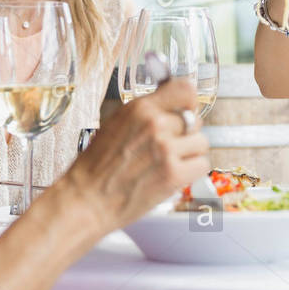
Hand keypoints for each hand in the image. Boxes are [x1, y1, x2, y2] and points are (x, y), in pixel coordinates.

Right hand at [61, 77, 210, 234]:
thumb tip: (173, 105)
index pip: (185, 89)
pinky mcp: (174, 174)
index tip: (186, 110)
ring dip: (190, 154)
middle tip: (167, 148)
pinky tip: (173, 176)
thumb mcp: (116, 124)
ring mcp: (166, 149)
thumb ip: (146, 113)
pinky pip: (202, 165)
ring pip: (201, 143)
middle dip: (185, 134)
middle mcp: (155, 124)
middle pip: (195, 120)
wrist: (86, 200)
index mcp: (140, 108)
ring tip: (168, 163)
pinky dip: (191, 172)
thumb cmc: (96, 167)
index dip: (189, 102)